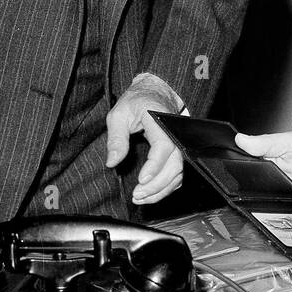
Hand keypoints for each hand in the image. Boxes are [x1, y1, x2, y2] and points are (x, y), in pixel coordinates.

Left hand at [106, 79, 182, 204]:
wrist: (153, 93)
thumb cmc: (135, 103)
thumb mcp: (119, 115)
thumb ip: (116, 138)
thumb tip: (112, 162)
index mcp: (160, 121)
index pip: (164, 146)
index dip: (155, 166)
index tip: (141, 181)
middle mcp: (174, 134)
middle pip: (175, 164)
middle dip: (157, 184)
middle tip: (137, 195)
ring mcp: (178, 144)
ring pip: (178, 173)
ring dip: (161, 190)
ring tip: (141, 198)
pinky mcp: (177, 153)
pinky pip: (177, 174)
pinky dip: (166, 187)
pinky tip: (151, 194)